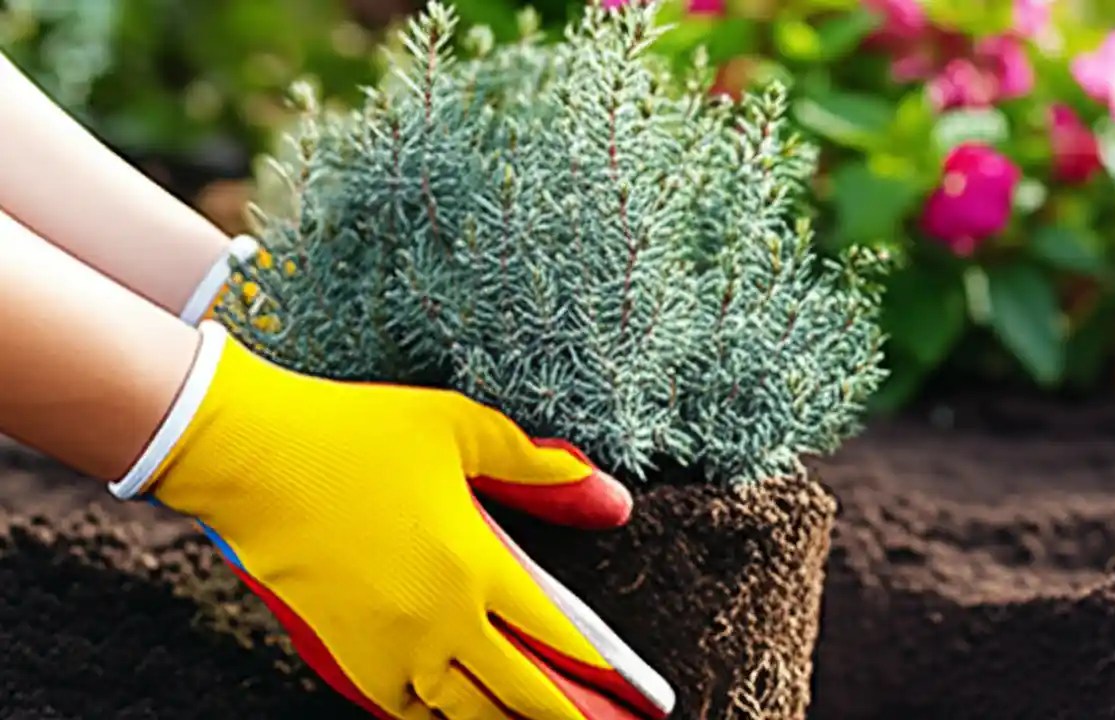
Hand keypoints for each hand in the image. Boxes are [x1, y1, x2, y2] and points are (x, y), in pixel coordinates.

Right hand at [124, 322, 674, 718]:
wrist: (249, 456)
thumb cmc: (358, 435)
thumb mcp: (465, 432)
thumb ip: (543, 474)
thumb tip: (615, 502)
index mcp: (476, 567)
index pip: (562, 639)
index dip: (610, 675)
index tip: (646, 700)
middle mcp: (439, 623)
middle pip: (525, 695)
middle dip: (579, 718)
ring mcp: (389, 651)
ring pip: (468, 717)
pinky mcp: (344, 660)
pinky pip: (409, 713)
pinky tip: (466, 719)